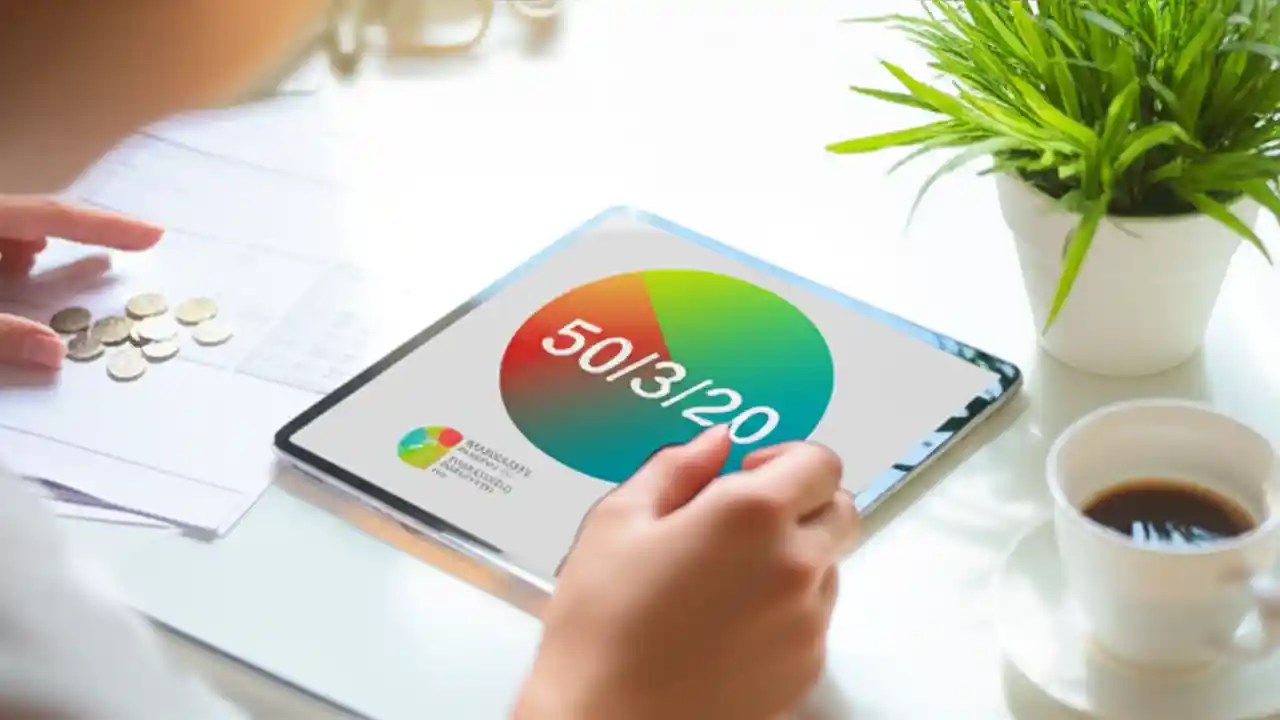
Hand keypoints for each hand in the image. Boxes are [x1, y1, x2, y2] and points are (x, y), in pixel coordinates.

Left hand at [0, 196, 161, 368]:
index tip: (153, 235)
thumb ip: (2, 334)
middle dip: (88, 232)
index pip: (56, 216)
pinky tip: (21, 267)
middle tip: (135, 245)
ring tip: (78, 263)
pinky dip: (17, 250)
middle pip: (41, 214)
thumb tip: (56, 354)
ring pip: (16, 225)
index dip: (107, 226)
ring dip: (48, 243)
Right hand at [514, 426, 859, 719]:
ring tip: (725, 579)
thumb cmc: (601, 630)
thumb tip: (714, 444)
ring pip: (828, 565)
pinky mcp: (806, 668)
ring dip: (794, 556)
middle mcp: (794, 565)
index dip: (786, 458)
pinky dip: (786, 609)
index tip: (749, 471)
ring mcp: (807, 622)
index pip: (820, 461)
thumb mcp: (617, 522)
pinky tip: (727, 623)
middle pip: (839, 509)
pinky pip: (814, 618)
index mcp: (751, 515)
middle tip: (745, 518)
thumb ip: (674, 468)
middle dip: (801, 502)